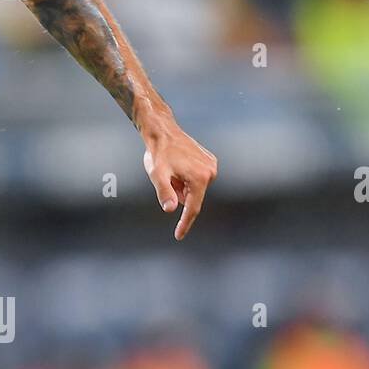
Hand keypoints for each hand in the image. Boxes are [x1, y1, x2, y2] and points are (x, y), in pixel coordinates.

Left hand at [142, 121, 216, 240]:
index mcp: (200, 179)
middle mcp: (210, 173)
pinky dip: (186, 178)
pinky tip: (178, 166)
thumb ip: (164, 192)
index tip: (178, 236)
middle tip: (167, 177)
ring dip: (181, 186)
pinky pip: (196, 180)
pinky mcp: (210, 162)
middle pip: (192, 198)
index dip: (184, 223)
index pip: (192, 209)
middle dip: (178, 194)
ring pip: (194, 189)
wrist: (164, 132)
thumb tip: (170, 209)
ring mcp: (211, 167)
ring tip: (172, 169)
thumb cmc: (159, 154)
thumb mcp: (157, 175)